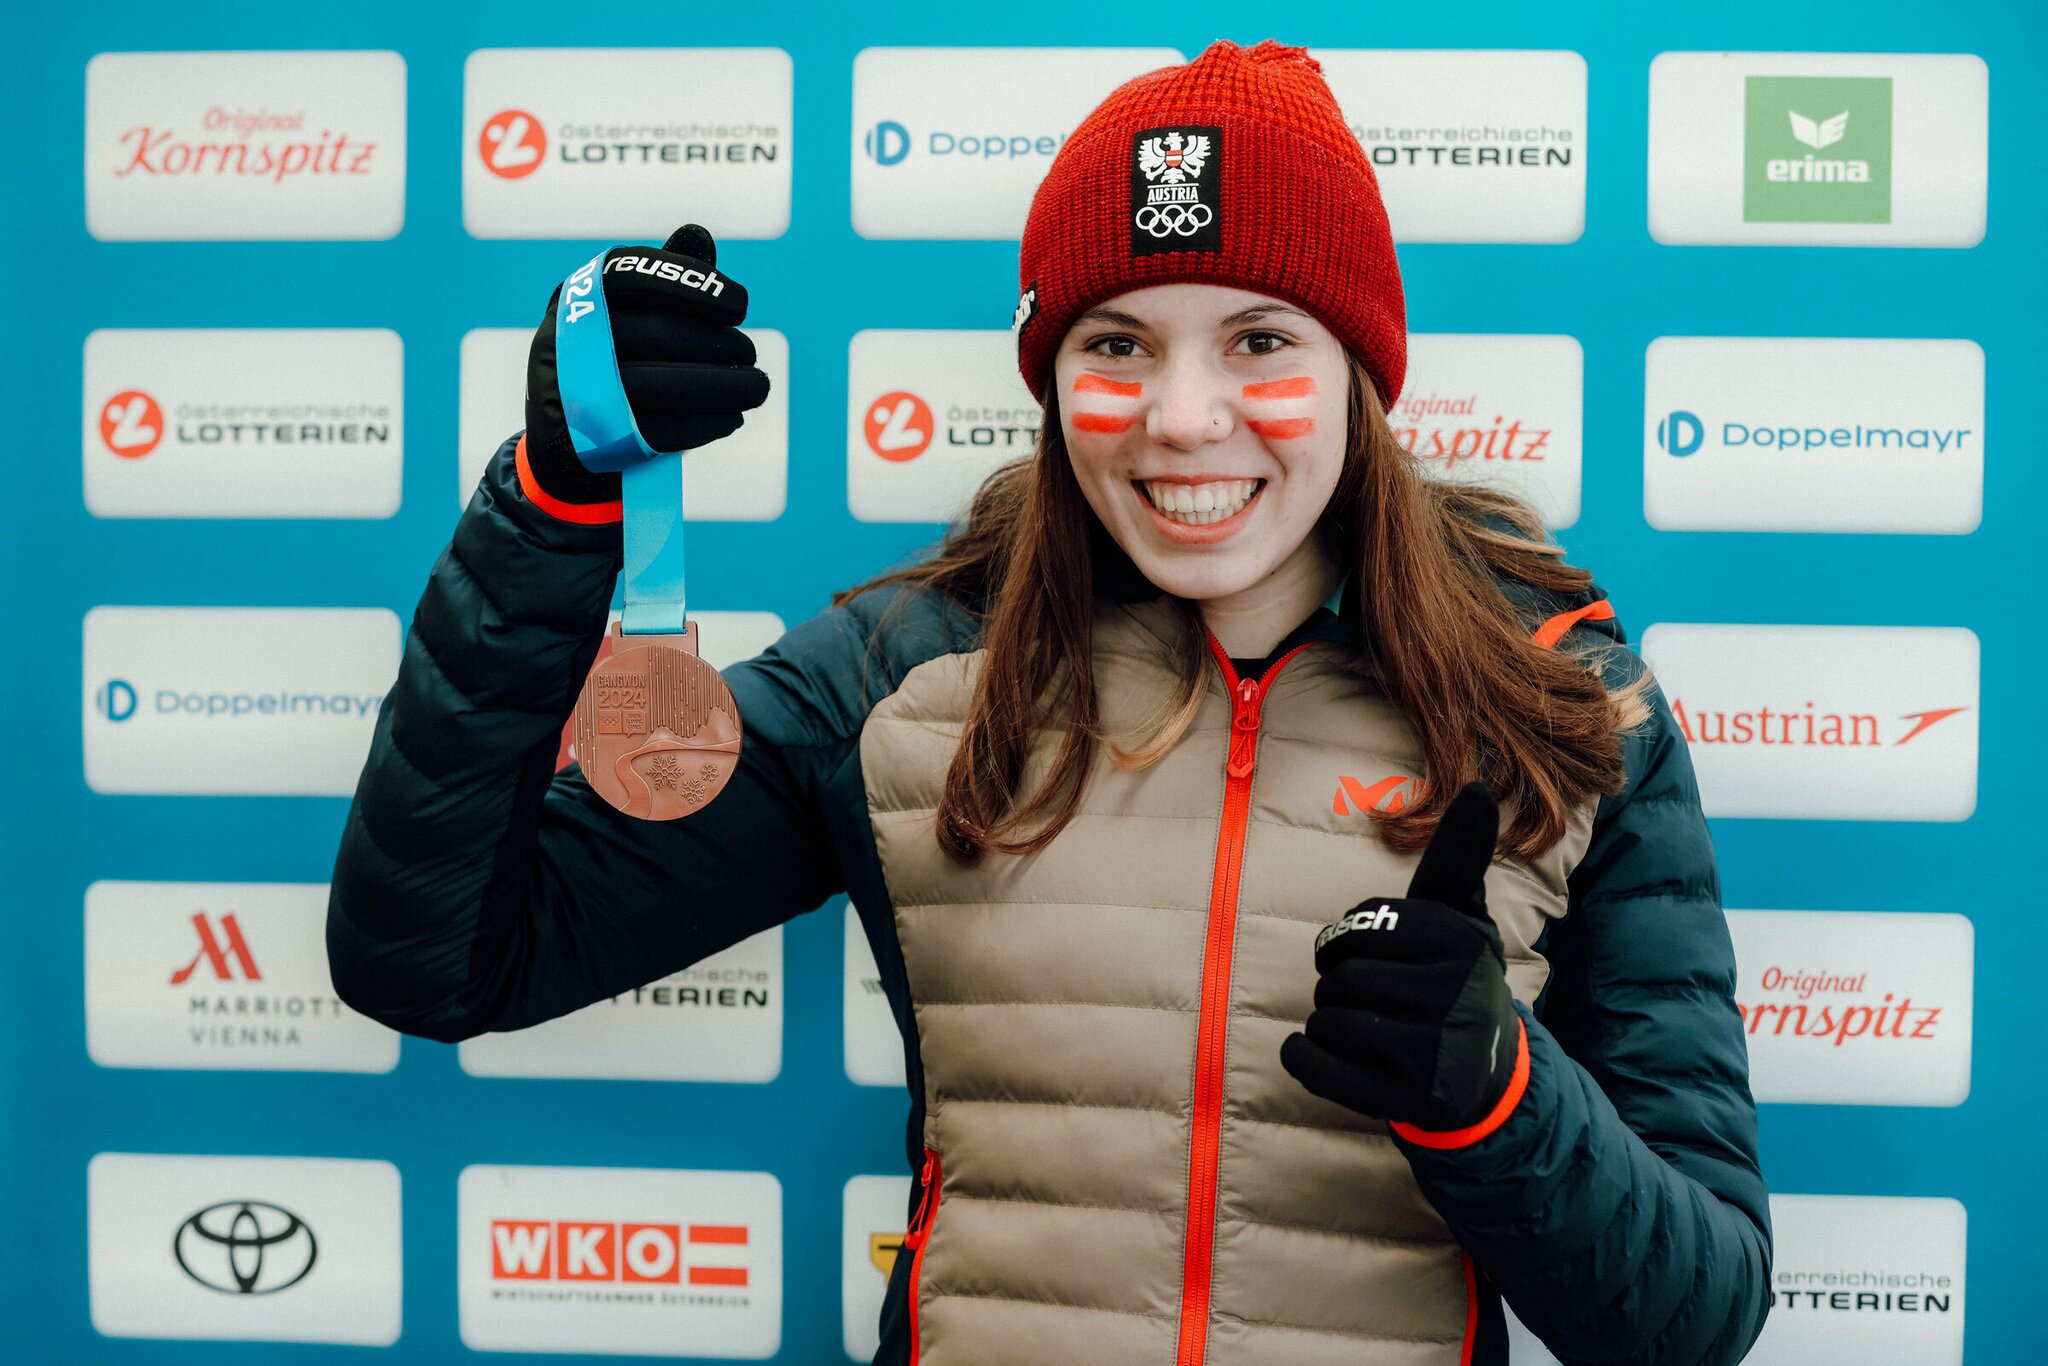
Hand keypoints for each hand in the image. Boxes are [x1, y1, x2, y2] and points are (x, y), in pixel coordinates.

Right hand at [520, 222, 770, 513]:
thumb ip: (665, 283)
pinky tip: (731, 419)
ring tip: (756, 388)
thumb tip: (698, 234)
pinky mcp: (585, 443)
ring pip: (658, 386)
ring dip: (723, 388)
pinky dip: (705, 425)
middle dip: (718, 345)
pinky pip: (657, 432)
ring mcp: (569, 395)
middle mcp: (565, 340)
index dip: (692, 284)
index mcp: (579, 299)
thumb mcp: (629, 319)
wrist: (570, 447)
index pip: (633, 274)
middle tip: (750, 354)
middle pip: (656, 333)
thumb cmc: (613, 368)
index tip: (740, 305)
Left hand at [1279, 782, 1523, 1136]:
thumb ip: (1456, 858)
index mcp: (1458, 941)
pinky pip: (1313, 1066)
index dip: (1350, 944)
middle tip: (1378, 1004)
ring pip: (1325, 1020)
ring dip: (1331, 1026)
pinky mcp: (1409, 1100)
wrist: (1484, 1075)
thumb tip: (1476, 788)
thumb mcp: (1458, 919)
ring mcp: (1433, 1052)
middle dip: (1342, 988)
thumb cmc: (1452, 982)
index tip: (1377, 959)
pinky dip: (1305, 1059)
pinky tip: (1329, 1056)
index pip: (1357, 928)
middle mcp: (1452, 994)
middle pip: (1338, 977)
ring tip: (1372, 1034)